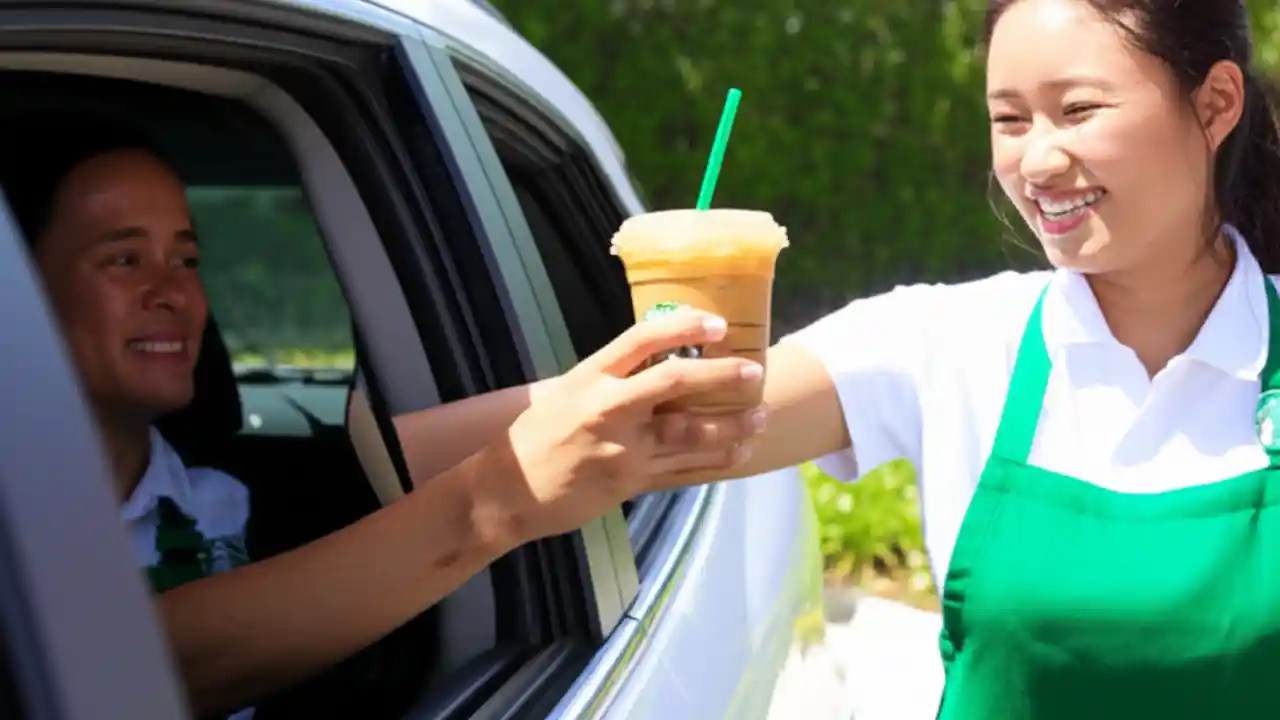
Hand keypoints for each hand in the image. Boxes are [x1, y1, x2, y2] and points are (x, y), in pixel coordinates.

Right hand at [494, 310, 766, 540]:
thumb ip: (611, 378)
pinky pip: (684, 472)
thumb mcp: (566, 392)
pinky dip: (716, 462)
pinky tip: (740, 454)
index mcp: (590, 376)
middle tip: (754, 371)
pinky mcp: (631, 483)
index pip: (642, 339)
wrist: (508, 492)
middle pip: (674, 382)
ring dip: (732, 425)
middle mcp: (608, 409)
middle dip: (720, 375)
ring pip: (690, 433)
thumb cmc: (536, 435)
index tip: (717, 323)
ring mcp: (623, 449)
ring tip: (761, 417)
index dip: (683, 326)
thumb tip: (662, 360)